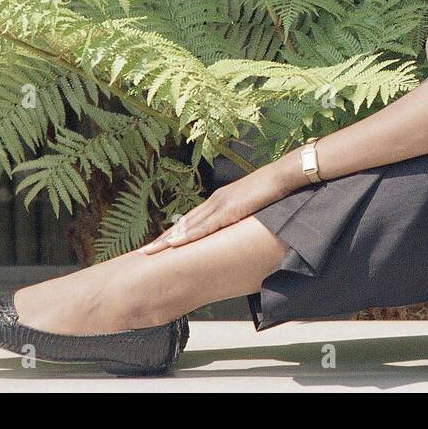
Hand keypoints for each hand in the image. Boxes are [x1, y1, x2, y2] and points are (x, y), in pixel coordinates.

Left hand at [140, 166, 293, 254]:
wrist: (283, 175)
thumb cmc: (272, 190)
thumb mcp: (252, 207)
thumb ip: (242, 218)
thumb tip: (238, 233)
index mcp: (219, 201)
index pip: (191, 220)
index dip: (174, 234)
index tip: (159, 246)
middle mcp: (215, 201)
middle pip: (183, 223)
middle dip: (163, 239)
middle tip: (144, 253)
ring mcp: (220, 204)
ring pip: (188, 225)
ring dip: (168, 240)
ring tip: (151, 252)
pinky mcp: (229, 209)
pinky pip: (205, 226)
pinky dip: (188, 236)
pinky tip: (175, 244)